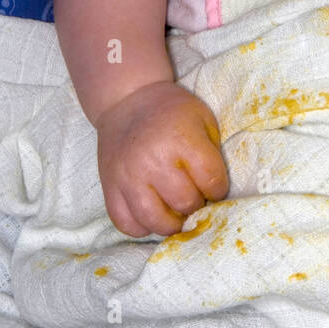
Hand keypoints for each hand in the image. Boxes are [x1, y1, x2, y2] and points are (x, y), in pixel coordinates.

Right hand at [96, 81, 228, 237]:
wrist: (127, 100)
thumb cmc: (171, 110)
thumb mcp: (203, 118)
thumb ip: (212, 152)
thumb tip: (214, 192)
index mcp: (181, 140)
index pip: (211, 181)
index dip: (219, 189)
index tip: (214, 187)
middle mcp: (153, 161)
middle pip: (185, 203)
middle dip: (196, 206)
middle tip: (195, 199)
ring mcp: (129, 177)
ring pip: (155, 220)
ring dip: (172, 224)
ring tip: (177, 215)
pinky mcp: (110, 187)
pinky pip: (126, 223)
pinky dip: (142, 227)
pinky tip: (152, 215)